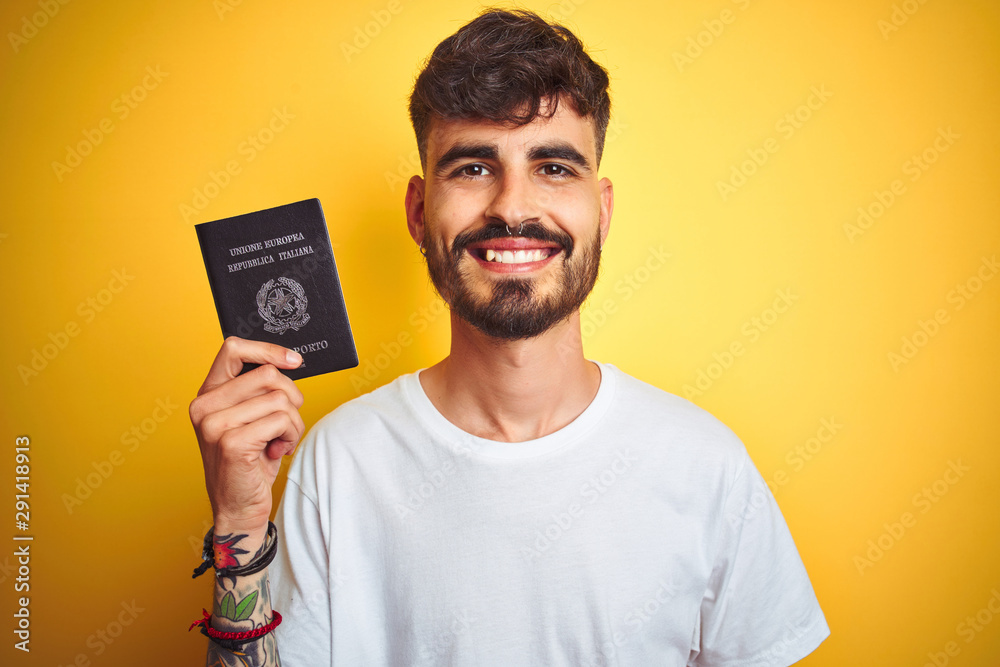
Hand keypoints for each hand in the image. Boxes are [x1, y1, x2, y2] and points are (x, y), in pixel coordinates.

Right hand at [189, 337, 304, 536]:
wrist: (239, 507)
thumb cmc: (249, 462)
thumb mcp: (250, 419)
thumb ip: (258, 391)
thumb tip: (288, 361)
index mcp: (208, 394)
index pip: (233, 349)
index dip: (268, 350)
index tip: (293, 361)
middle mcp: (205, 406)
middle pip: (268, 375)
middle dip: (291, 398)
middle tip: (285, 422)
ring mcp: (215, 424)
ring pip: (280, 399)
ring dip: (293, 422)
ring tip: (279, 441)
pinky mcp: (231, 443)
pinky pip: (281, 421)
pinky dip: (290, 436)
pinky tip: (277, 451)